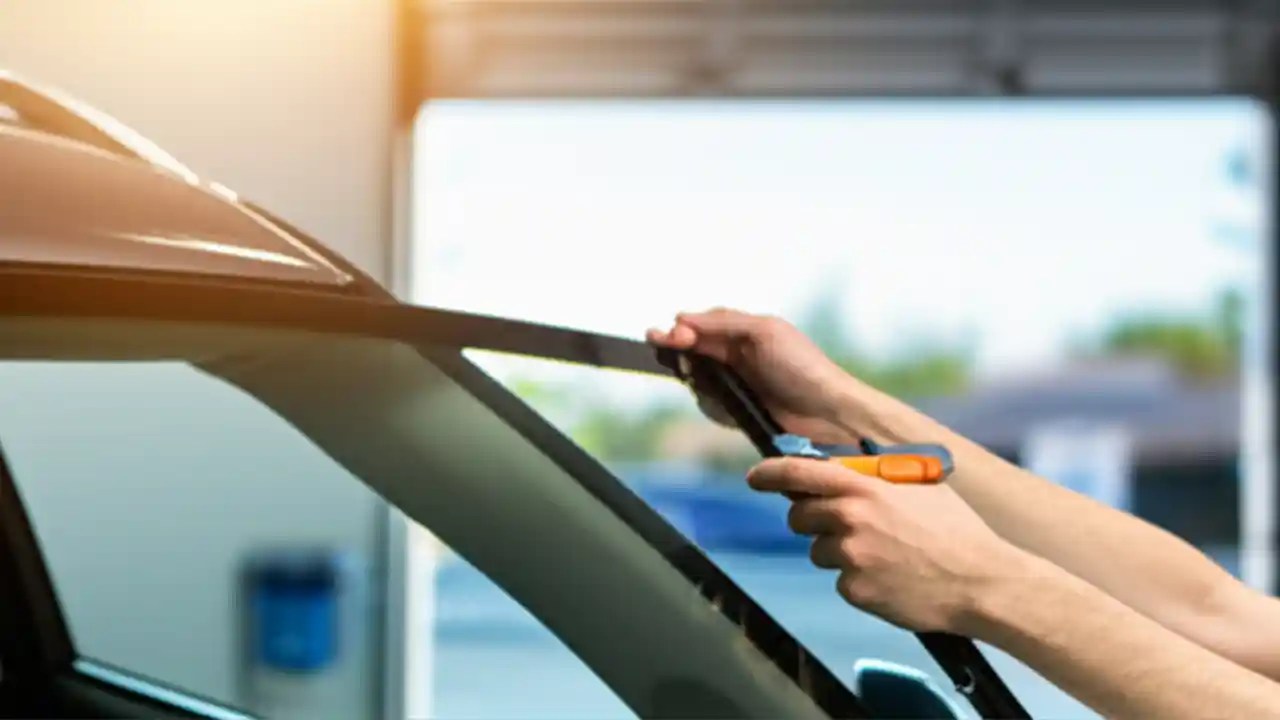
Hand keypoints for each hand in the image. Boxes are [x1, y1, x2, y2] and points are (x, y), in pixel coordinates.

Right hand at [647, 308, 874, 444]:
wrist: (828, 413)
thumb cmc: (802, 367)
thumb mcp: (763, 333)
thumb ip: (722, 323)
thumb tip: (681, 318)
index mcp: (744, 331)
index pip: (699, 326)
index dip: (681, 331)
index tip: (670, 338)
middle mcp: (737, 355)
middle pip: (692, 351)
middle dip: (680, 355)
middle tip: (677, 360)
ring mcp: (737, 383)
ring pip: (698, 381)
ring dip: (701, 386)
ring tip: (718, 390)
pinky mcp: (739, 409)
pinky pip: (711, 406)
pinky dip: (714, 408)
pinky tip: (728, 409)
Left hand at [747, 457, 1028, 633]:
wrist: (982, 582)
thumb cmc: (955, 529)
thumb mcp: (918, 484)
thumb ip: (875, 475)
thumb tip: (841, 466)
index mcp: (864, 488)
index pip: (798, 474)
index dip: (769, 474)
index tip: (754, 477)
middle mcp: (849, 519)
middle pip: (799, 517)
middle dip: (812, 520)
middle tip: (845, 526)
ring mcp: (850, 557)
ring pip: (819, 552)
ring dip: (839, 552)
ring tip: (884, 555)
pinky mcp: (855, 591)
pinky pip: (841, 581)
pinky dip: (858, 581)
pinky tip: (891, 578)